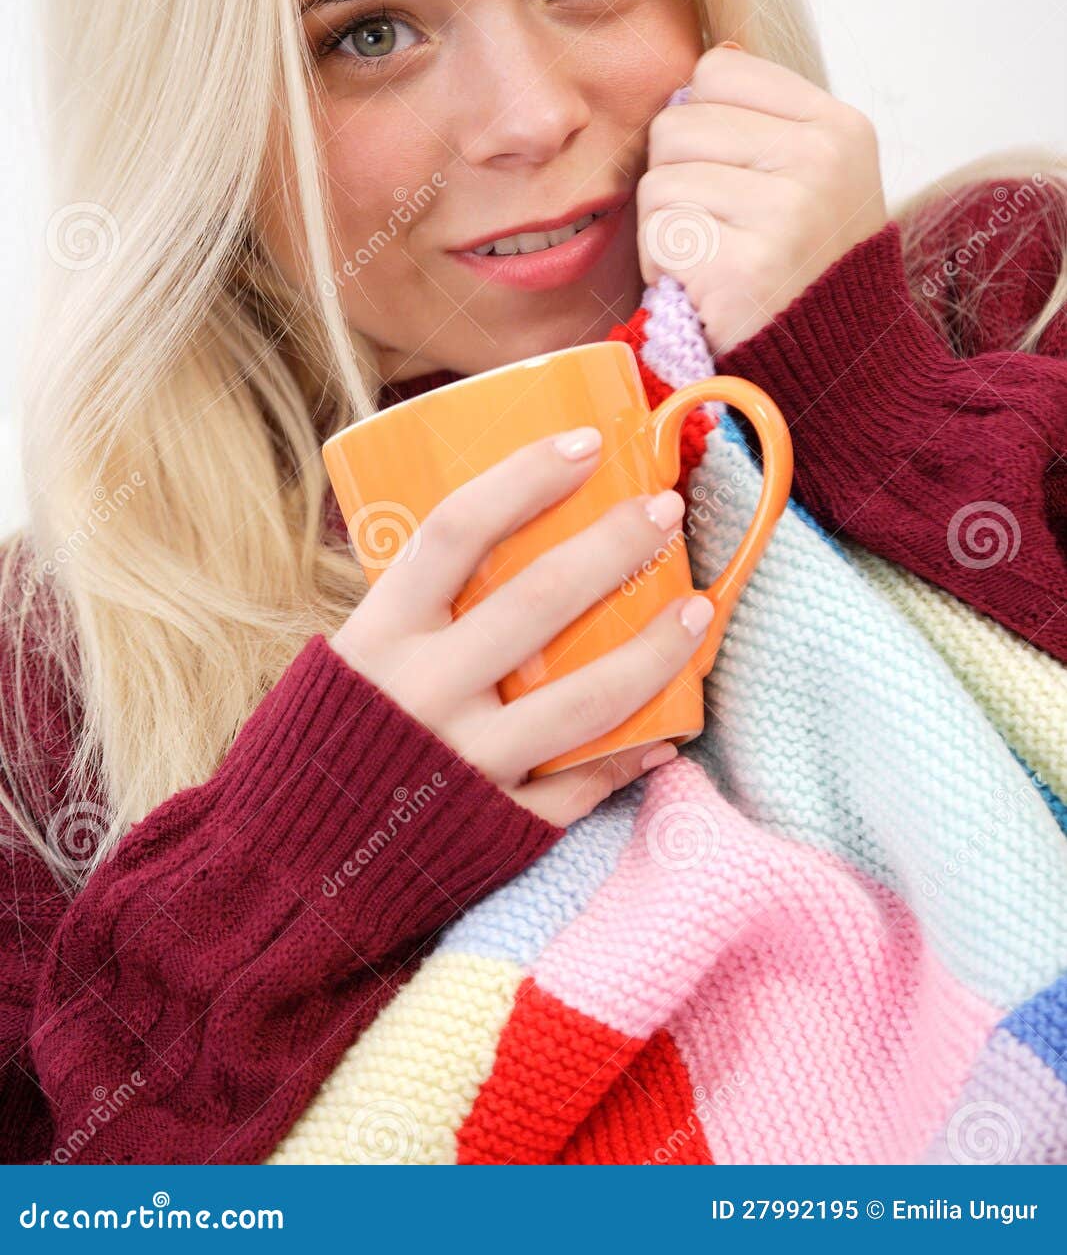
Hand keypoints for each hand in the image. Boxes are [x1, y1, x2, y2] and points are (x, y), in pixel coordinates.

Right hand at [329, 429, 713, 826]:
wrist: (286, 871)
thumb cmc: (324, 742)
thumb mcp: (351, 658)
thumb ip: (415, 610)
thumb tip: (503, 534)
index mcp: (379, 636)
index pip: (456, 530)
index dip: (525, 477)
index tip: (586, 442)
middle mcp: (424, 693)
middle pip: (538, 599)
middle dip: (615, 546)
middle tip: (664, 510)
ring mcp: (465, 762)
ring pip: (585, 698)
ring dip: (654, 650)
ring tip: (698, 610)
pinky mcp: (497, 826)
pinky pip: (581, 787)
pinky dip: (631, 756)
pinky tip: (671, 728)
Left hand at [637, 43, 886, 350]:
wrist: (840, 365)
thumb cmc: (808, 266)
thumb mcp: (814, 174)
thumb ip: (763, 120)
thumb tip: (702, 67)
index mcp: (836, 125)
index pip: (718, 72)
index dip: (703, 124)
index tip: (734, 174)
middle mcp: (818, 159)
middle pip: (676, 125)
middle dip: (678, 180)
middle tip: (721, 230)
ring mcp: (784, 212)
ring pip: (658, 182)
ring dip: (668, 229)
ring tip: (715, 260)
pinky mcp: (742, 267)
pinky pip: (656, 233)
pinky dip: (663, 266)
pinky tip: (704, 287)